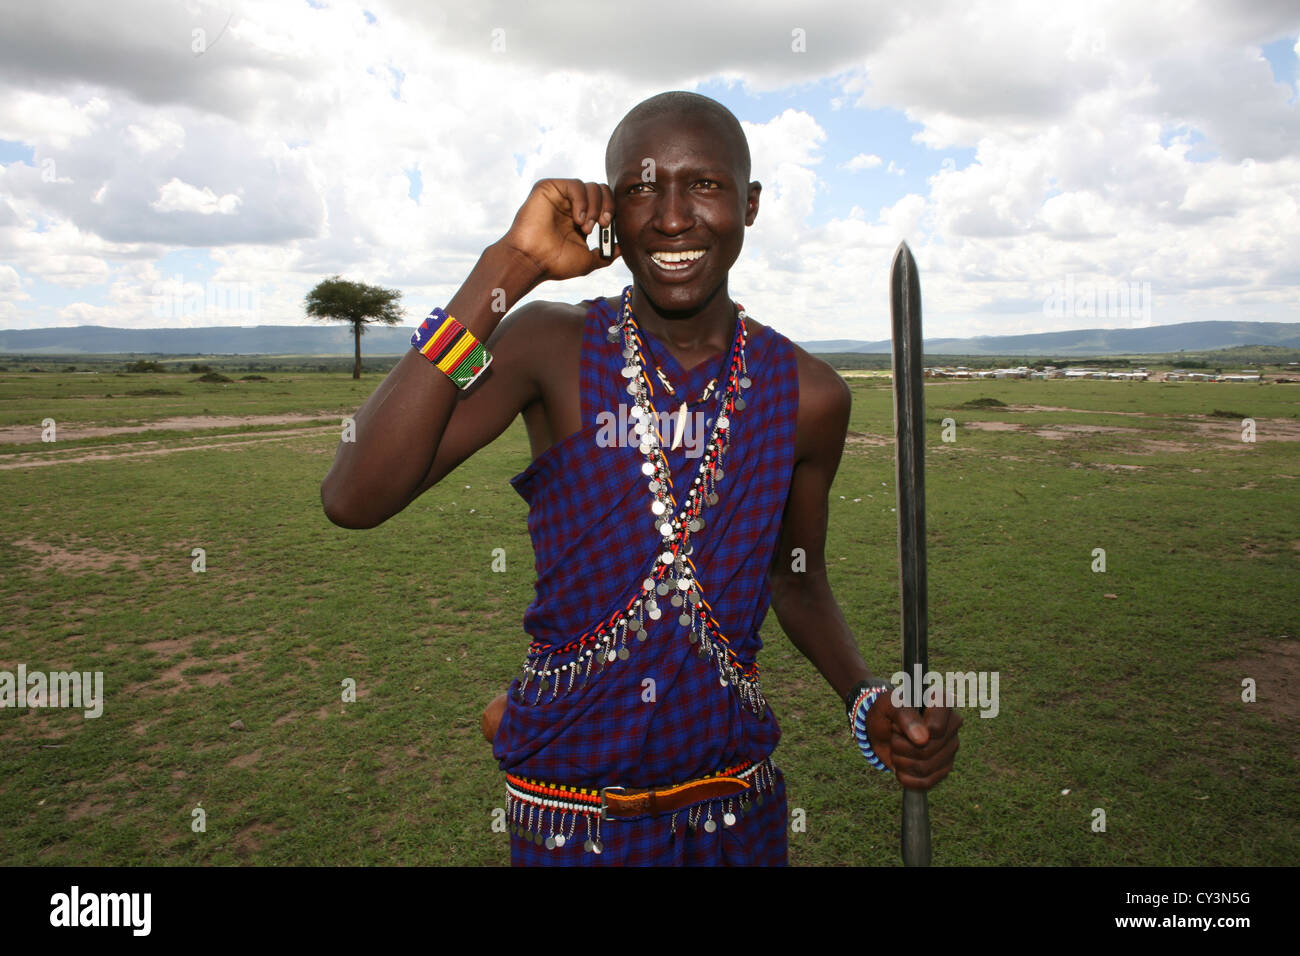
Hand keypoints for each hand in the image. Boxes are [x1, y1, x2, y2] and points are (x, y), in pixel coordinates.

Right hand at [500, 178, 619, 282]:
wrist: (532, 261)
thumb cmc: (555, 263)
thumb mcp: (587, 261)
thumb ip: (606, 255)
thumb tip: (623, 248)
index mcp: (580, 218)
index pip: (605, 202)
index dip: (612, 210)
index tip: (610, 227)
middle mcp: (571, 205)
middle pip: (601, 190)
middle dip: (608, 206)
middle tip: (604, 224)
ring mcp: (560, 196)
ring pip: (591, 187)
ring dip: (594, 207)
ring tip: (585, 227)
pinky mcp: (549, 188)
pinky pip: (575, 185)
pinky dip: (581, 201)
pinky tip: (577, 219)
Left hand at [866, 692, 960, 789]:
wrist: (882, 729)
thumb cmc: (887, 712)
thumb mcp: (888, 705)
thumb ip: (904, 716)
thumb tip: (923, 739)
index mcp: (942, 702)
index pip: (936, 728)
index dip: (913, 731)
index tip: (899, 723)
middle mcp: (952, 725)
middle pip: (928, 750)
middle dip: (900, 746)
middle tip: (894, 735)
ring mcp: (951, 748)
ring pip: (926, 768)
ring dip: (901, 761)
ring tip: (897, 748)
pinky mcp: (945, 768)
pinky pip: (926, 782)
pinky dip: (906, 777)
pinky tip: (902, 765)